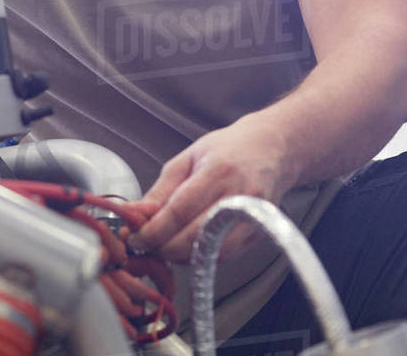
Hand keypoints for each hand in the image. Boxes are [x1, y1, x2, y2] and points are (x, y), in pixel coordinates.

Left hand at [123, 115, 297, 262]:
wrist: (272, 149)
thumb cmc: (226, 150)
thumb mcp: (187, 159)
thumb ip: (161, 190)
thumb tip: (135, 214)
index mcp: (218, 172)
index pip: (180, 210)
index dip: (154, 230)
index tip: (134, 237)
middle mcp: (240, 197)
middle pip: (197, 236)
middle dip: (164, 247)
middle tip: (144, 245)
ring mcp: (254, 218)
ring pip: (212, 252)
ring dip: (182, 256)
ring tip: (163, 246)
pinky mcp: (260, 233)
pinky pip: (225, 255)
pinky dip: (201, 256)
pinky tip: (186, 246)